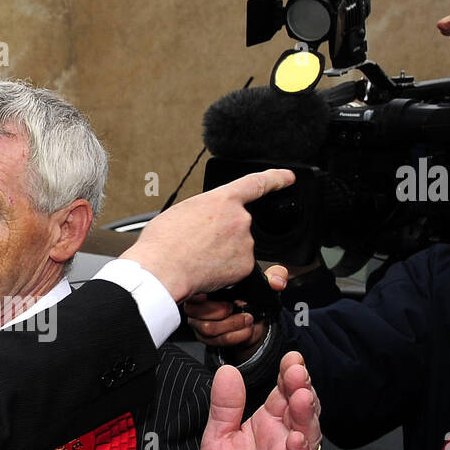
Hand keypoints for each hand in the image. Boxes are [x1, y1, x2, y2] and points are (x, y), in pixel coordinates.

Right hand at [121, 169, 293, 301]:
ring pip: (238, 249)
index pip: (257, 183)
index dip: (275, 178)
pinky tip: (205, 270)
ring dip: (221, 254)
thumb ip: (203, 211)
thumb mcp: (181, 212)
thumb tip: (205, 221)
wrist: (162, 269)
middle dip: (223, 236)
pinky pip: (237, 269)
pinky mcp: (245, 266)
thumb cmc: (163, 243)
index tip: (287, 177)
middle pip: (238, 226)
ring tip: (197, 258)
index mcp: (223, 199)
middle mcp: (240, 219)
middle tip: (199, 244)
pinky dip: (224, 272)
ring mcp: (245, 243)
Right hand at [184, 264, 288, 356]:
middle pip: (197, 312)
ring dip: (232, 326)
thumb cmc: (251, 296)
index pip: (191, 291)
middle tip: (244, 310)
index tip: (212, 296)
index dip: (199, 295)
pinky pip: (216, 341)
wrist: (252, 319)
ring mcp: (198, 322)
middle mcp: (196, 304)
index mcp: (204, 286)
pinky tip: (246, 330)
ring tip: (248, 320)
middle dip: (223, 313)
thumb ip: (274, 276)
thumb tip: (278, 282)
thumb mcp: (265, 283)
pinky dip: (235, 337)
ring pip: (208, 328)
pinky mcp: (205, 337)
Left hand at [200, 350, 319, 449]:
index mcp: (269, 420)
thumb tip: (227, 371)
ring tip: (301, 398)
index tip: (291, 357)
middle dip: (302, 388)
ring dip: (306, 415)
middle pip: (301, 407)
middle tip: (298, 372)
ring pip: (308, 432)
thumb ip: (224, 406)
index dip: (289, 374)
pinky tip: (295, 440)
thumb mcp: (217, 436)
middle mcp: (286, 435)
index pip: (283, 391)